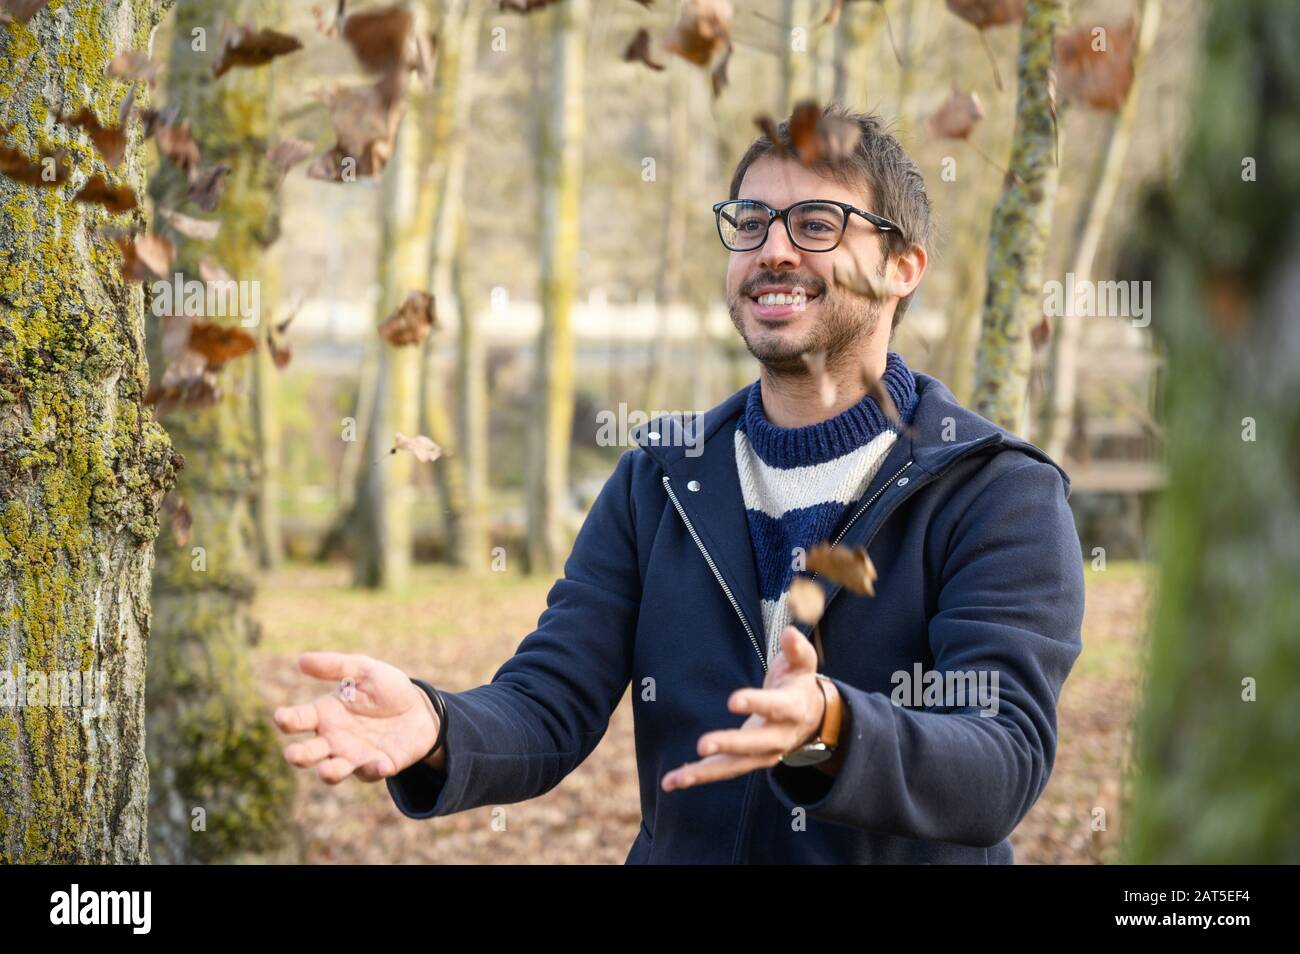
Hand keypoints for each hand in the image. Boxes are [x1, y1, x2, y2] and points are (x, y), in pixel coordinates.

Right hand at [274, 652, 439, 784]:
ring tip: (326, 770)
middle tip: (293, 753)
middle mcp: (332, 739)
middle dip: (299, 755)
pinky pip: (371, 772)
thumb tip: (301, 661)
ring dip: (329, 773)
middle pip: (307, 753)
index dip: (286, 719)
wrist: (420, 709)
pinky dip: (375, 769)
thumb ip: (335, 666)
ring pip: (332, 771)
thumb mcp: (364, 670)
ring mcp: (353, 756)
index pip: (297, 719)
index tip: (282, 717)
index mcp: (324, 714)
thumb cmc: (386, 688)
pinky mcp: (377, 766)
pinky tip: (383, 763)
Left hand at [661, 626, 824, 791]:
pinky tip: (671, 782)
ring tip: (676, 779)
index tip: (733, 701)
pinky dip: (697, 776)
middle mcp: (779, 738)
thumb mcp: (803, 663)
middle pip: (754, 744)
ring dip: (704, 773)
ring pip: (734, 766)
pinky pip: (722, 771)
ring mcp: (763, 755)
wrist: (813, 718)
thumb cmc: (799, 683)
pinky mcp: (747, 762)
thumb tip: (788, 633)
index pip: (775, 708)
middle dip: (728, 744)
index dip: (756, 703)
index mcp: (793, 709)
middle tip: (702, 745)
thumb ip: (796, 648)